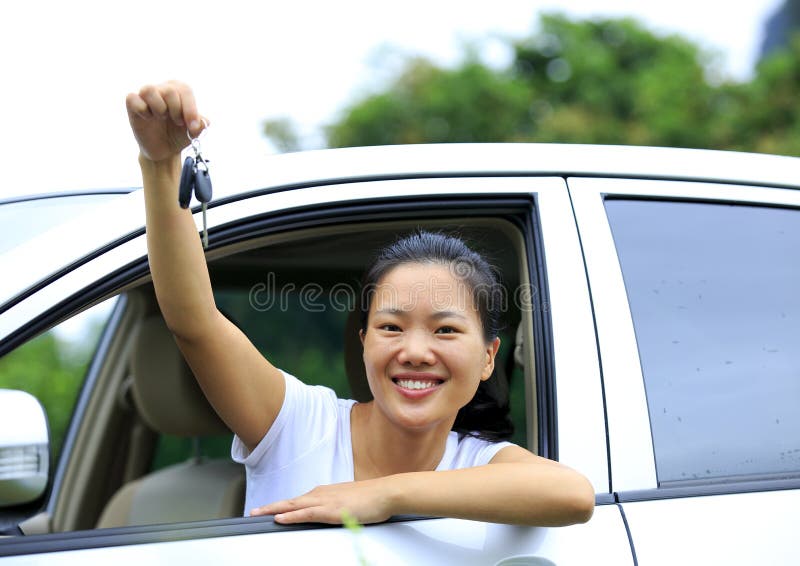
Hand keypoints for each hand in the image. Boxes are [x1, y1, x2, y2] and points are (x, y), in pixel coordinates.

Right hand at [125, 80, 207, 162]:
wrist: (165, 150)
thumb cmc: (179, 134)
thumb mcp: (194, 131)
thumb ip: (200, 124)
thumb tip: (201, 122)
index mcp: (179, 90)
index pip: (184, 90)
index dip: (190, 109)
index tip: (192, 127)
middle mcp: (162, 88)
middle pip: (169, 91)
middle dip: (176, 110)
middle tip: (177, 122)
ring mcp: (146, 96)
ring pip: (149, 90)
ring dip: (159, 108)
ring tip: (162, 117)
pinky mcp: (132, 104)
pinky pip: (132, 98)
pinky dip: (142, 110)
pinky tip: (148, 118)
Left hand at [250, 479, 395, 524]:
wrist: (385, 493)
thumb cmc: (371, 498)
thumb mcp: (349, 503)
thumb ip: (335, 507)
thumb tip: (329, 514)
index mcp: (325, 493)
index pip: (298, 500)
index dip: (282, 505)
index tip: (268, 510)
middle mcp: (321, 494)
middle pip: (290, 501)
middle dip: (270, 506)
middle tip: (253, 512)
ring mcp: (325, 501)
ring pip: (294, 505)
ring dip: (275, 509)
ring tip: (258, 514)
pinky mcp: (331, 510)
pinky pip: (306, 513)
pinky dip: (291, 515)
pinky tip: (280, 518)